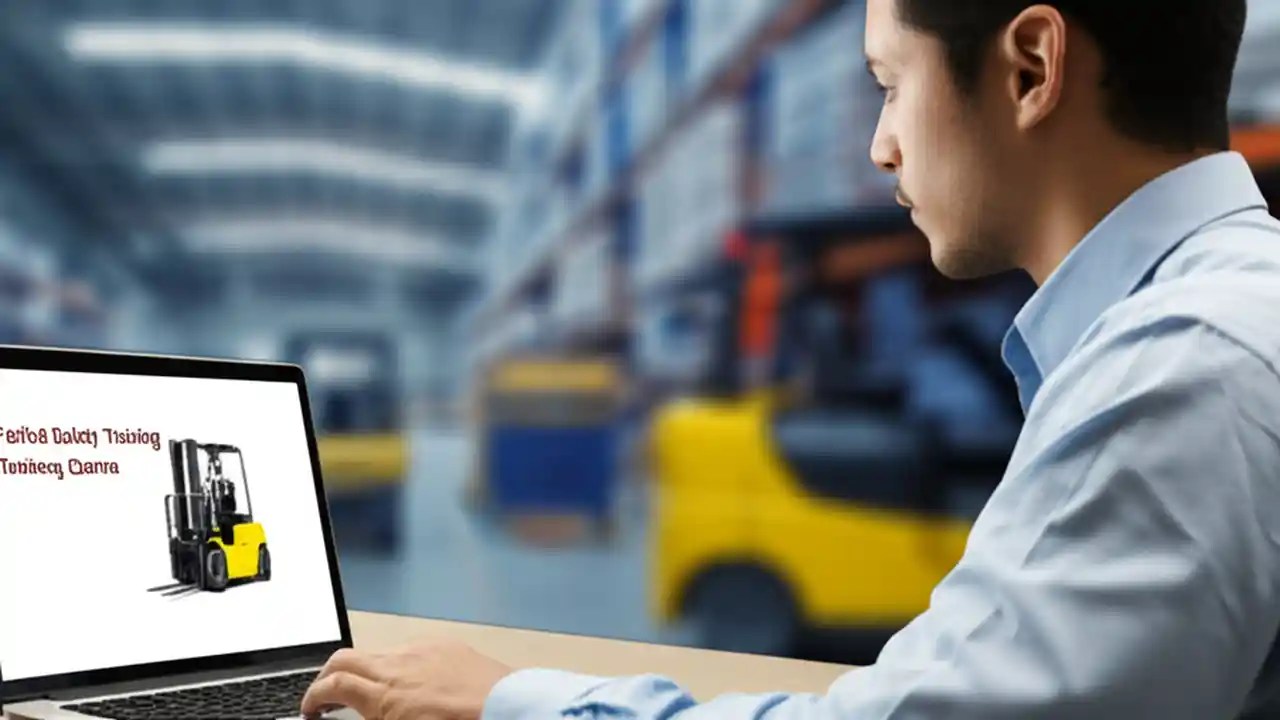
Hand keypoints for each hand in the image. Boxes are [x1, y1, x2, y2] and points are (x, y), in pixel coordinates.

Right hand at [301, 638, 514, 719]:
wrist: (509, 711)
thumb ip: (377, 716)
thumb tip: (361, 712)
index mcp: (384, 696)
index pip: (332, 685)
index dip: (313, 696)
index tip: (310, 709)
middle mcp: (398, 667)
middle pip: (345, 659)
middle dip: (327, 674)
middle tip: (326, 694)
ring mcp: (422, 651)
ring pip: (378, 653)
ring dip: (365, 669)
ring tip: (370, 690)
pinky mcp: (446, 645)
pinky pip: (411, 649)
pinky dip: (399, 663)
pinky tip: (410, 680)